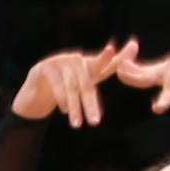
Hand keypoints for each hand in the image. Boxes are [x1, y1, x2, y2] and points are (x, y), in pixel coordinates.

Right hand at [10, 41, 132, 126]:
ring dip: (74, 108)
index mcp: (87, 66)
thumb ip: (99, 82)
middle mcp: (75, 60)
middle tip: (95, 123)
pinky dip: (61, 100)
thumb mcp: (83, 88)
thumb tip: (118, 78)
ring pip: (72, 87)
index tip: (134, 46)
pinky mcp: (44, 67)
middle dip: (90, 105)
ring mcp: (59, 61)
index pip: (106, 63)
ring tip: (77, 125)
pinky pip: (57, 85)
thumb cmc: (63, 90)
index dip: (121, 56)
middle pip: (87, 84)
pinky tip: (63, 111)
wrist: (35, 91)